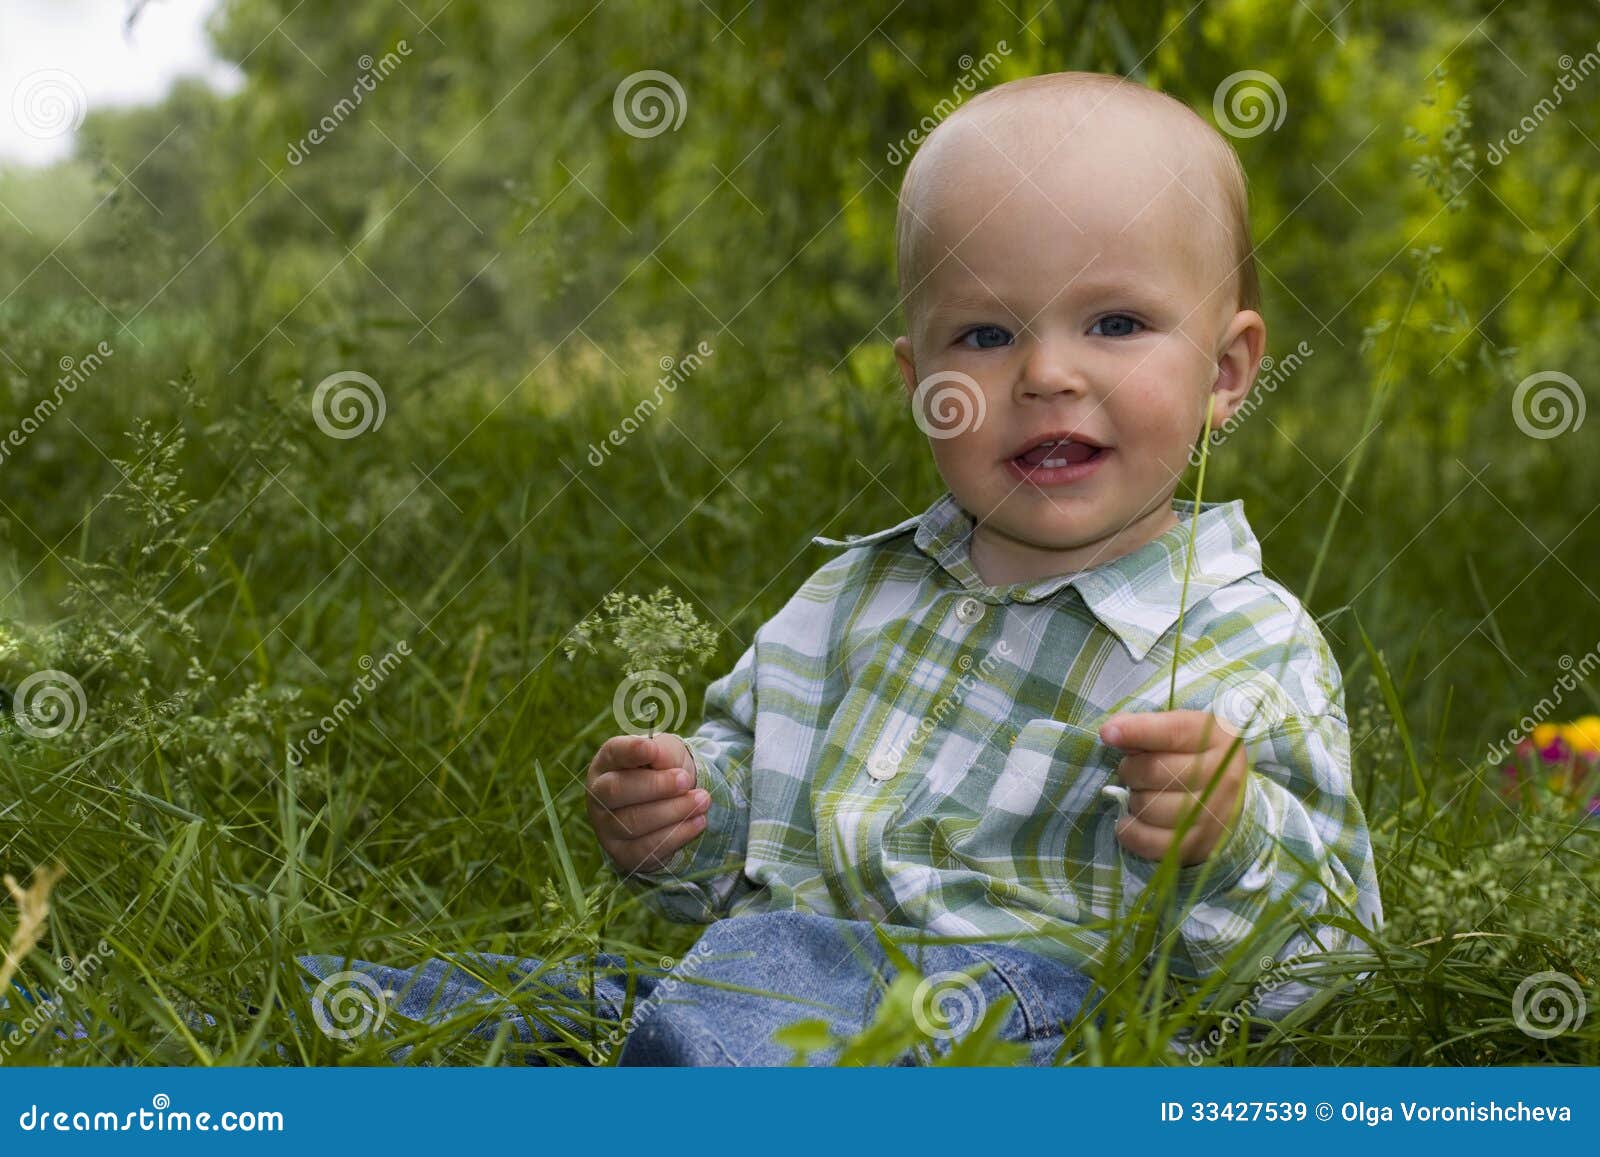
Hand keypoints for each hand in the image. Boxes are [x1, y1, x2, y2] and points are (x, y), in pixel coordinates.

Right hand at [585, 733, 710, 873]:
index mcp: (607, 763)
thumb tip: (655, 754)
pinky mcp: (623, 853)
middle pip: (616, 791)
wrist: (673, 802)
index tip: (651, 749)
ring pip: (633, 822)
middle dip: (655, 786)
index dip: (630, 751)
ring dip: (673, 811)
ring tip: (702, 800)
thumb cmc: (664, 771)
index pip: (612, 753)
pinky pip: (646, 849)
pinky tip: (698, 822)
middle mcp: (598, 795)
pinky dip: (676, 835)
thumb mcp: (667, 753)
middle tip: (685, 780)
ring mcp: (606, 827)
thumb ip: (661, 752)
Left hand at [1099, 710, 1247, 867]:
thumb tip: (1112, 732)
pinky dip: (1130, 831)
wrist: (1233, 799)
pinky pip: (1150, 842)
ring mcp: (1213, 815)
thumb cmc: (1198, 756)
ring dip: (1133, 799)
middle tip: (1132, 770)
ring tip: (1140, 794)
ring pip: (1149, 806)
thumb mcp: (1182, 730)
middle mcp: (1222, 776)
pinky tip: (1131, 820)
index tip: (1108, 733)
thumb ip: (1147, 726)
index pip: (1173, 732)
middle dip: (1131, 769)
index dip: (1136, 731)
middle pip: (1155, 771)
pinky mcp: (1199, 846)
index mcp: (1218, 738)